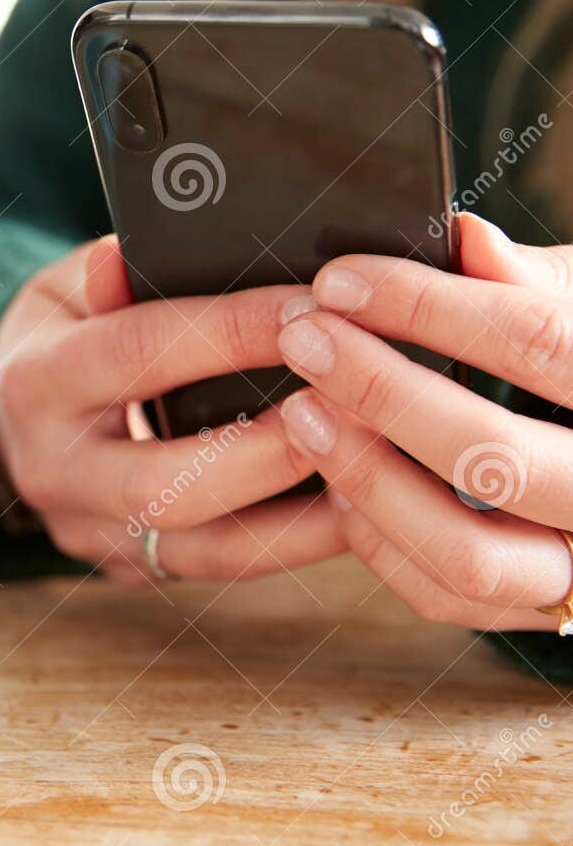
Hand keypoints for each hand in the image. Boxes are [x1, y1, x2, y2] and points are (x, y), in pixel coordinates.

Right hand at [0, 235, 343, 583]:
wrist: (17, 413)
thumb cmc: (66, 329)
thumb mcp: (72, 284)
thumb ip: (113, 271)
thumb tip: (142, 250)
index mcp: (35, 382)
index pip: (138, 353)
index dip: (228, 333)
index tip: (312, 309)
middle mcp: (54, 470)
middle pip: (164, 483)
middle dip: (266, 452)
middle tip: (351, 410)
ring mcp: (90, 532)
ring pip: (204, 548)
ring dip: (298, 518)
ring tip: (374, 473)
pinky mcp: (132, 567)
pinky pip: (223, 565)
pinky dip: (294, 543)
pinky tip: (355, 512)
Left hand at [276, 214, 572, 632]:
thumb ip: (531, 281)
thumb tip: (465, 239)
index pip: (537, 342)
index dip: (431, 307)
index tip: (343, 281)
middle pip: (494, 457)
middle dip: (383, 394)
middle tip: (305, 341)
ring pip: (466, 550)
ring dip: (368, 477)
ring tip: (306, 412)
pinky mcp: (538, 606)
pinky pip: (447, 593)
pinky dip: (381, 539)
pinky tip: (339, 479)